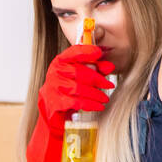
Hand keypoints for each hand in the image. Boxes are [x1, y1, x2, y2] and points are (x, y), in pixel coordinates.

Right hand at [25, 45, 115, 161]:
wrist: (52, 110)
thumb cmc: (68, 90)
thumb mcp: (80, 76)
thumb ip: (95, 69)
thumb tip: (110, 67)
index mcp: (61, 61)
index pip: (73, 52)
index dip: (86, 51)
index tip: (99, 52)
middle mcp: (55, 72)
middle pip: (79, 72)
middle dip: (97, 79)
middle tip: (109, 85)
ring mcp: (53, 87)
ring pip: (78, 88)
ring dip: (95, 94)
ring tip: (105, 98)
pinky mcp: (55, 102)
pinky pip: (76, 102)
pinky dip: (90, 105)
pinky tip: (98, 106)